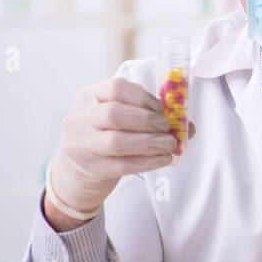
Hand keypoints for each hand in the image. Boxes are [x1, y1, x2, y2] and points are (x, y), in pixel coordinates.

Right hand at [44, 77, 191, 229]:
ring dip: (150, 142)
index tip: (161, 109)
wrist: (75, 173)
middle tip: (167, 127)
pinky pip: (122, 165)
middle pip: (114, 114)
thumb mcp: (116, 120)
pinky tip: (163, 159)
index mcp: (90, 97)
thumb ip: (145, 114)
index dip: (143, 98)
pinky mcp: (89, 168)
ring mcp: (80, 144)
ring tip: (170, 144)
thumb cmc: (105, 138)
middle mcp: (80, 117)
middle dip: (147, 120)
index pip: (116, 88)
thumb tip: (186, 123)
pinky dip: (147, 162)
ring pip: (116, 141)